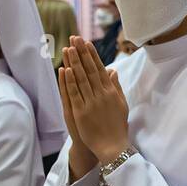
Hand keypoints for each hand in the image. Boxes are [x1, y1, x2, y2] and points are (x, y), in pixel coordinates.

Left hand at [59, 37, 129, 166]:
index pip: (100, 69)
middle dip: (82, 53)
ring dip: (74, 62)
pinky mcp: (81, 112)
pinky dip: (69, 81)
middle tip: (75, 38)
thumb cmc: (117, 126)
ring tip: (68, 49)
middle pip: (89, 70)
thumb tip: (113, 71)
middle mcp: (102, 94)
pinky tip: (65, 70)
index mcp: (111, 92)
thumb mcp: (121, 104)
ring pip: (81, 78)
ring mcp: (91, 103)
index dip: (92, 55)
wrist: (113, 147)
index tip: (86, 43)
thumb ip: (116, 87)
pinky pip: (74, 94)